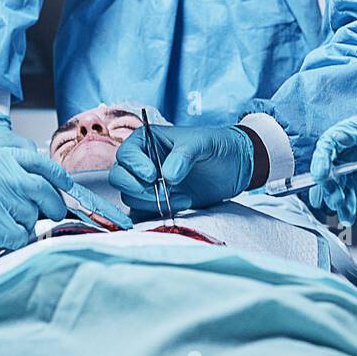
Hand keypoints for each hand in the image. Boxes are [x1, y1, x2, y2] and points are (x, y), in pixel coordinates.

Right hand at [0, 148, 70, 256]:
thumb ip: (1, 169)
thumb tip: (28, 183)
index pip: (39, 163)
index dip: (58, 176)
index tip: (67, 186)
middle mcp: (3, 175)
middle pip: (44, 191)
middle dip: (53, 206)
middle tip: (52, 213)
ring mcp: (0, 200)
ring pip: (31, 217)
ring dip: (23, 225)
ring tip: (0, 224)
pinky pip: (18, 236)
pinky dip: (12, 240)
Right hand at [108, 125, 253, 214]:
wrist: (236, 166)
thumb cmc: (218, 145)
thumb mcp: (203, 142)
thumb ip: (184, 155)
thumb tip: (167, 176)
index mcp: (149, 141)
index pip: (126, 153)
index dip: (134, 165)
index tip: (152, 175)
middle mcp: (144, 162)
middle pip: (120, 177)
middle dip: (138, 188)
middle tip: (164, 192)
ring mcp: (150, 184)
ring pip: (131, 197)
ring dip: (153, 202)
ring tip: (184, 198)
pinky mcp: (158, 203)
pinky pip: (143, 213)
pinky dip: (155, 215)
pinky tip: (180, 208)